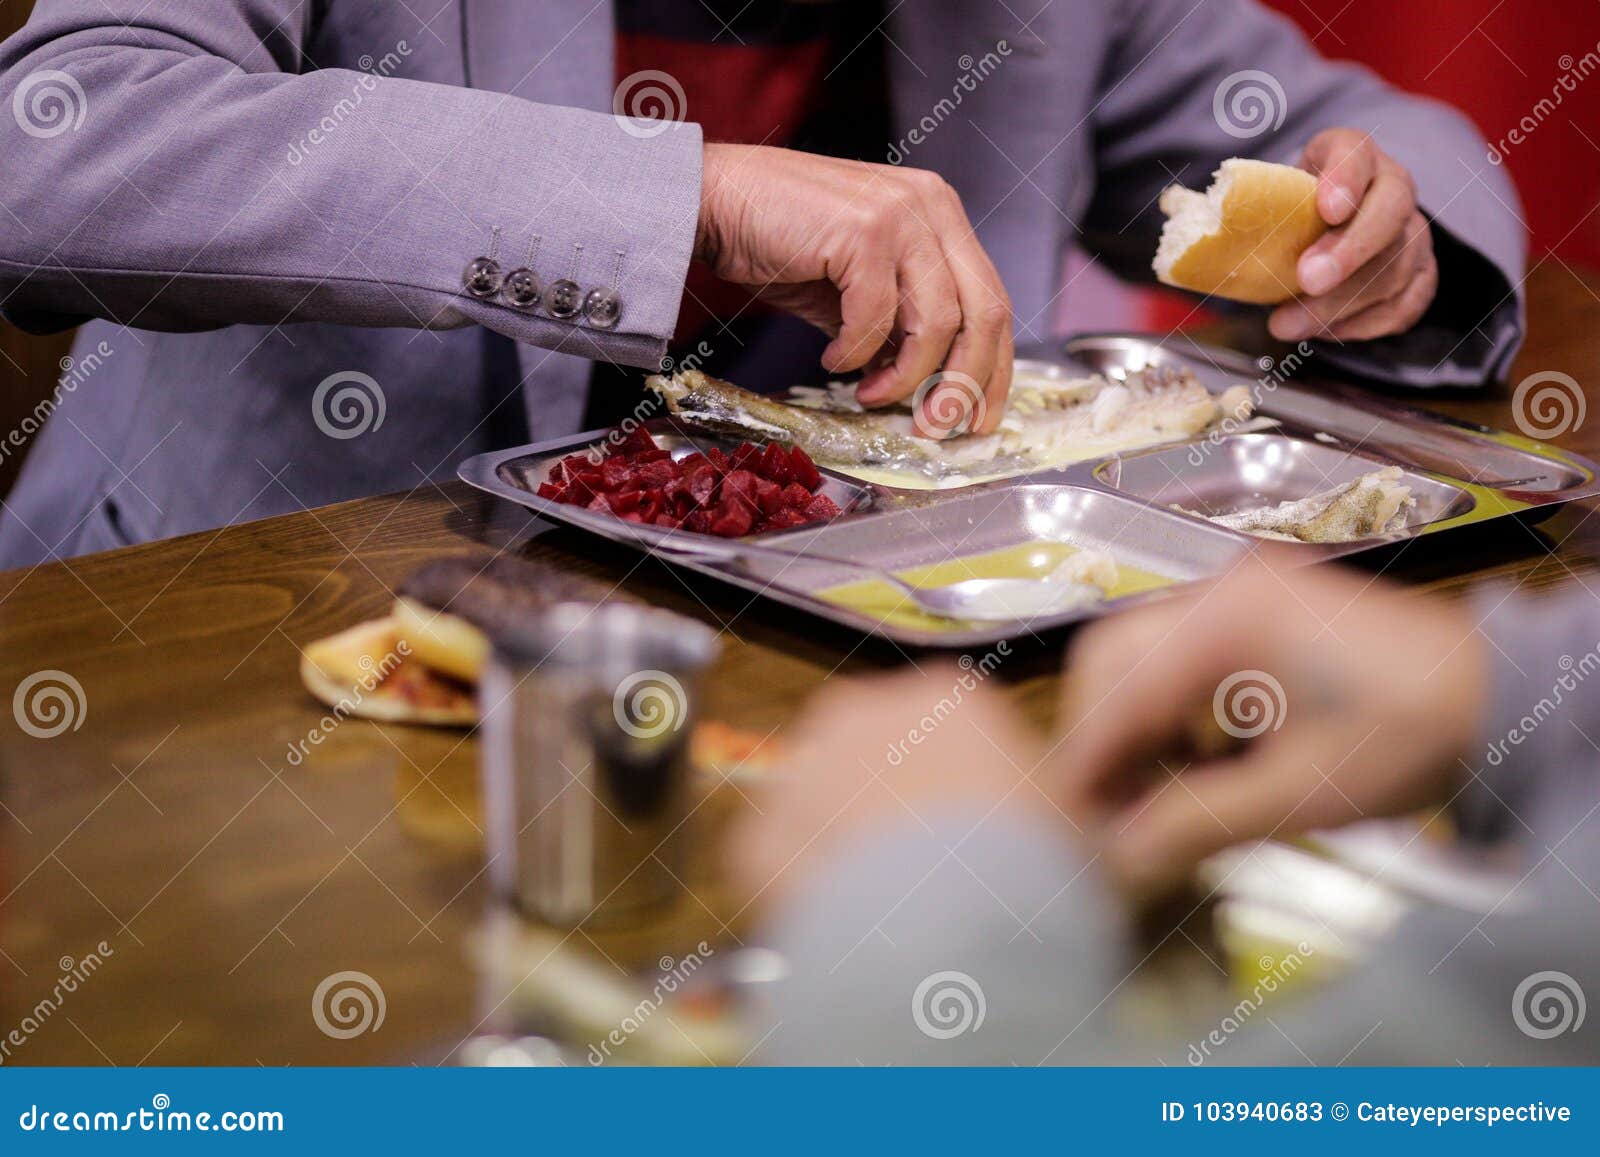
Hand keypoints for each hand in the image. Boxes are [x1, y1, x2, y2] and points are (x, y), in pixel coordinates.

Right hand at [695, 143, 1013, 436]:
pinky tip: (833, 360)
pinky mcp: (865, 230)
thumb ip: (899, 329)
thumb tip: (929, 389)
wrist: (716, 201)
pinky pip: (878, 317)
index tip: (975, 419)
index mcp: (941, 216)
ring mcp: (903, 214)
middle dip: (963, 385)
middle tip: (931, 427)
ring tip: (869, 396)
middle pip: (983, 315)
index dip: (992, 370)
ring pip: (938, 323)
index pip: (992, 303)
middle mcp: (933, 206)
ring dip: (903, 377)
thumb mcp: (856, 292)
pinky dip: (856, 353)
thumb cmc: (781, 245)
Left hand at [727, 667, 1057, 911]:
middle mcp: (863, 714)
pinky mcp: (756, 836)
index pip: (952, 726)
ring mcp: (802, 771)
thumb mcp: (1078, 829)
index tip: (980, 833)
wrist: (949, 928)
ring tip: (882, 910)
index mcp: (948, 698)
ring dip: (841, 842)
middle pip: (875, 752)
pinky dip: (798, 893)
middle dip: (892, 803)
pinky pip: (776, 863)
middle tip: (927, 874)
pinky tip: (838, 930)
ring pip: (820, 802)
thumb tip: (1060, 833)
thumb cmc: (1032, 868)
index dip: (966, 784)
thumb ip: (1053, 813)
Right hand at [1052, 558, 1486, 899]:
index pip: (1118, 684)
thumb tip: (1119, 858)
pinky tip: (1185, 765)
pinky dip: (1165, 713)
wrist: (1498, 695)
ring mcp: (1236, 597)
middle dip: (1098, 736)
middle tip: (1102, 808)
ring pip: (1137, 657)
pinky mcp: (1251, 615)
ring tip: (1143, 796)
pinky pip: (1175, 658)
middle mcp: (1222, 590)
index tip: (1066, 814)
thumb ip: (1197, 822)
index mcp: (1231, 617)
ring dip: (1129, 726)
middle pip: (1113, 658)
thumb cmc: (1417, 734)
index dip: (1085, 756)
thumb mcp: (1301, 792)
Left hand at [1268, 129, 1438, 343]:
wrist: (1331, 226)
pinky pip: (1402, 306)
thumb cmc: (1293, 209)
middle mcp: (1393, 189)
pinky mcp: (1421, 275)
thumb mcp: (1272, 193)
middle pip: (1387, 216)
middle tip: (1308, 279)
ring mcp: (1413, 233)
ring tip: (1288, 324)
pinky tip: (1321, 331)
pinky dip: (1360, 324)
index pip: (1355, 153)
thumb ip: (1251, 204)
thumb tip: (1192, 224)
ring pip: (1393, 269)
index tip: (1327, 208)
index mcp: (1354, 155)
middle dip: (1347, 252)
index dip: (1345, 179)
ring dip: (1338, 303)